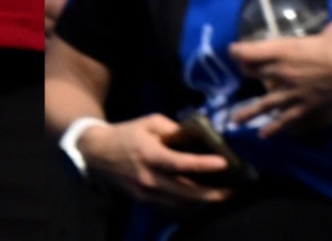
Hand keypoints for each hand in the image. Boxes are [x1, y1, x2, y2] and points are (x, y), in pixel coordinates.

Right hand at [73, 113, 232, 205]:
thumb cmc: (127, 134)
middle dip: (212, 194)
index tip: (223, 163)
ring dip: (204, 203)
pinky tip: (202, 202)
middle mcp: (148, 177)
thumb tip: (197, 137)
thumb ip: (173, 129)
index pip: (179, 163)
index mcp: (149, 154)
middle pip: (185, 192)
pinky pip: (171, 209)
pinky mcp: (145, 201)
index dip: (202, 164)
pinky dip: (189, 208)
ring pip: (181, 204)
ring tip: (223, 196)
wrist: (99, 153)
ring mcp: (146, 193)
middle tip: (233, 190)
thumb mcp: (149, 122)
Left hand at [227, 23, 331, 133]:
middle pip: (254, 73)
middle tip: (245, 71)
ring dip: (248, 111)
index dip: (238, 51)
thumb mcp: (331, 31)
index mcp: (284, 50)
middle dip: (247, 71)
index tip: (234, 51)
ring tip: (234, 119)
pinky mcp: (305, 107)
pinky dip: (274, 128)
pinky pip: (286, 119)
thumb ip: (325, 34)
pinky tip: (263, 135)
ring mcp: (293, 91)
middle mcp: (282, 71)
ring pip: (264, 103)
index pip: (249, 52)